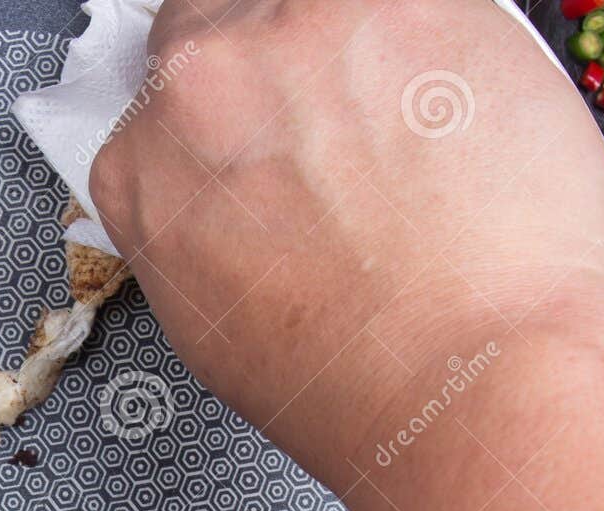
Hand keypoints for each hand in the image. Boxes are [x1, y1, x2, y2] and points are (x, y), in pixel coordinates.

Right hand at [90, 0, 603, 488]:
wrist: (463, 380)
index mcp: (140, 165)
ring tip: (410, 137)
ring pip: (320, 2)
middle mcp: (204, 80)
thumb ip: (192, 223)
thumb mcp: (208, 320)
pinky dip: (446, 48)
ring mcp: (304, 29)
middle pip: (223, 20)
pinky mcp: (410, 1)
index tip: (260, 135)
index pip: (162, 93)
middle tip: (337, 134)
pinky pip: (422, 6)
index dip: (223, 115)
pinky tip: (462, 128)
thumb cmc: (350, 381)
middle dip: (277, 70)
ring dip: (359, 49)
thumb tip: (224, 195)